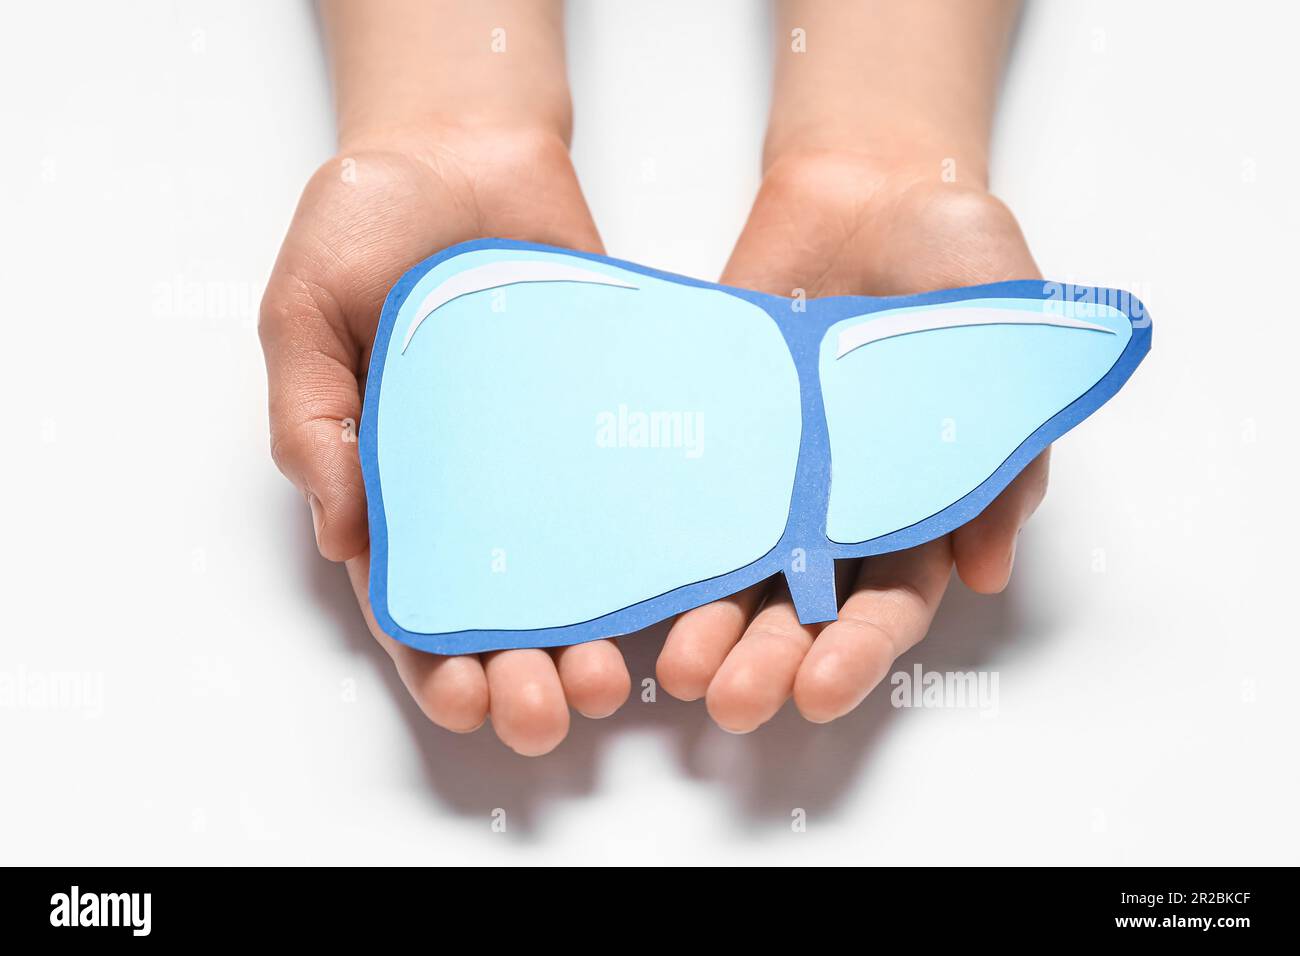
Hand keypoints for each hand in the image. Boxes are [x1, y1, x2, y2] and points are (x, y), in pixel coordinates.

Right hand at [259, 127, 630, 753]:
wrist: (466, 149)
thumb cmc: (368, 225)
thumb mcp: (304, 312)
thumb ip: (312, 419)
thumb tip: (339, 531)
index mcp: (393, 484)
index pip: (411, 602)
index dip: (432, 664)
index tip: (464, 703)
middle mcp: (478, 490)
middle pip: (501, 613)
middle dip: (520, 675)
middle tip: (550, 711)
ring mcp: (550, 461)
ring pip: (578, 576)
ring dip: (592, 640)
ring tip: (610, 678)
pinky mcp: (609, 421)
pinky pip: (635, 497)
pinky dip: (655, 554)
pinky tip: (675, 597)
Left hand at [655, 152, 1049, 729]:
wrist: (867, 188)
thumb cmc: (955, 257)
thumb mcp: (1005, 338)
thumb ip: (1003, 446)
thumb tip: (986, 566)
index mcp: (917, 504)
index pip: (891, 602)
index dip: (859, 652)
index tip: (823, 692)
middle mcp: (840, 508)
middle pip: (806, 610)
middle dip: (773, 661)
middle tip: (736, 702)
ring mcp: (773, 477)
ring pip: (738, 574)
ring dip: (709, 629)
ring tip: (678, 669)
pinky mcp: (718, 439)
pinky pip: (685, 502)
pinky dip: (662, 547)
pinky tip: (629, 587)